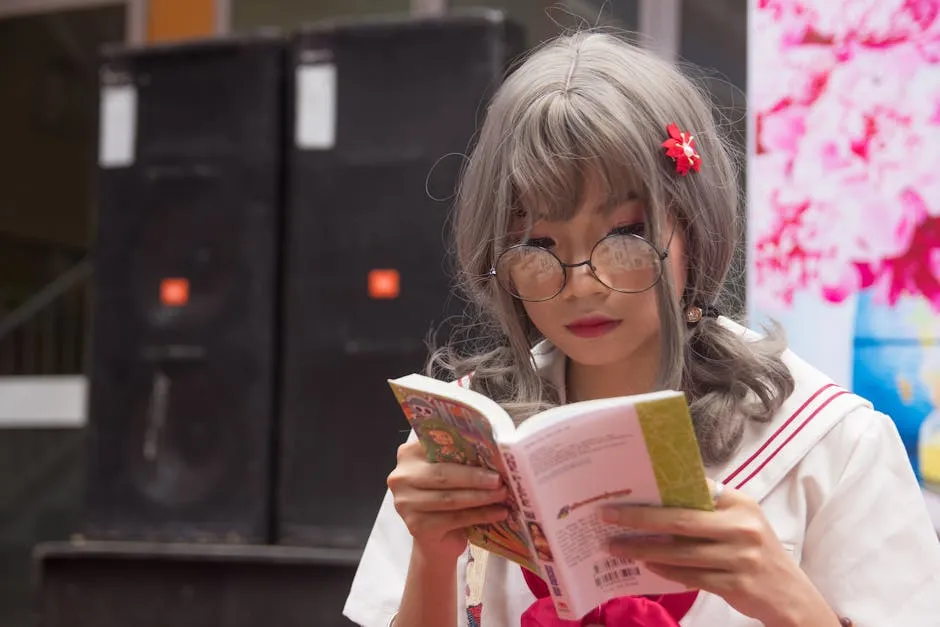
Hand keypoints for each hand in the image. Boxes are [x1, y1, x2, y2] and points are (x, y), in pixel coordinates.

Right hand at [387, 439, 508, 564]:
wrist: (436, 541)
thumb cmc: (446, 498)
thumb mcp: (451, 473)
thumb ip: (461, 459)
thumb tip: (493, 451)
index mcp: (409, 455)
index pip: (437, 446)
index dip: (465, 448)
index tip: (491, 450)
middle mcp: (401, 477)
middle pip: (443, 474)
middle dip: (475, 477)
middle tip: (499, 479)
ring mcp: (405, 503)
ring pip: (449, 498)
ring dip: (480, 496)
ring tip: (502, 494)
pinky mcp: (416, 526)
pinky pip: (454, 518)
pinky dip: (480, 515)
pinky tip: (498, 513)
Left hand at [601, 480, 839, 626]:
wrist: (789, 594)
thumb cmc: (753, 551)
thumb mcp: (739, 522)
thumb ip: (707, 509)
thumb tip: (655, 496)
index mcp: (740, 503)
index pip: (695, 487)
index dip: (658, 485)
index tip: (626, 485)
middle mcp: (742, 526)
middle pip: (680, 520)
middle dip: (639, 518)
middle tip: (608, 516)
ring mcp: (741, 557)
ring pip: (680, 552)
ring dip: (643, 549)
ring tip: (616, 545)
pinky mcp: (736, 584)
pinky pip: (691, 576)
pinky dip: (665, 570)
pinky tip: (646, 565)